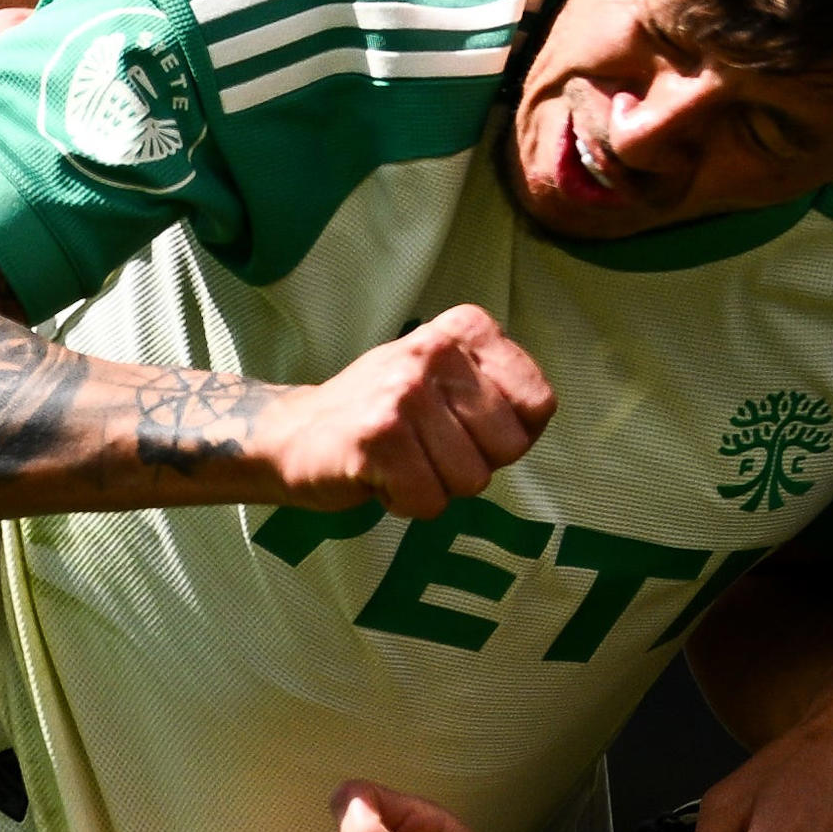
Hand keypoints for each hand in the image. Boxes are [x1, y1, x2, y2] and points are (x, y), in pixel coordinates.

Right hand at [265, 307, 555, 517]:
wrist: (294, 434)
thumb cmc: (385, 415)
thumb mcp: (448, 381)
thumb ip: (500, 395)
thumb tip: (533, 424)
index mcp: (464, 330)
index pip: (538, 404)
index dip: (508, 436)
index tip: (465, 427)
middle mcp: (435, 351)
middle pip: (508, 448)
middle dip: (473, 464)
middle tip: (427, 448)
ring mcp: (404, 392)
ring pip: (471, 480)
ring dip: (436, 485)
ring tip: (402, 459)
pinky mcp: (378, 436)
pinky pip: (430, 500)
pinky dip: (407, 502)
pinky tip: (381, 475)